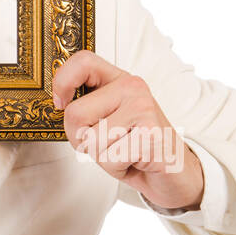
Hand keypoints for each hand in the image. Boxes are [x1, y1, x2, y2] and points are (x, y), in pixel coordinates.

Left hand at [51, 49, 203, 210]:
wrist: (176, 173)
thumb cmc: (136, 147)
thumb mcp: (109, 120)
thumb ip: (88, 108)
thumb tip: (59, 103)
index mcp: (121, 80)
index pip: (83, 61)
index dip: (63, 81)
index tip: (61, 102)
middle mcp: (133, 88)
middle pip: (75, 114)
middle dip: (81, 140)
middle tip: (107, 144)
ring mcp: (143, 109)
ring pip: (91, 141)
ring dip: (102, 158)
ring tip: (124, 153)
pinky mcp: (151, 136)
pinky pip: (109, 159)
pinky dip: (117, 169)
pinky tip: (135, 161)